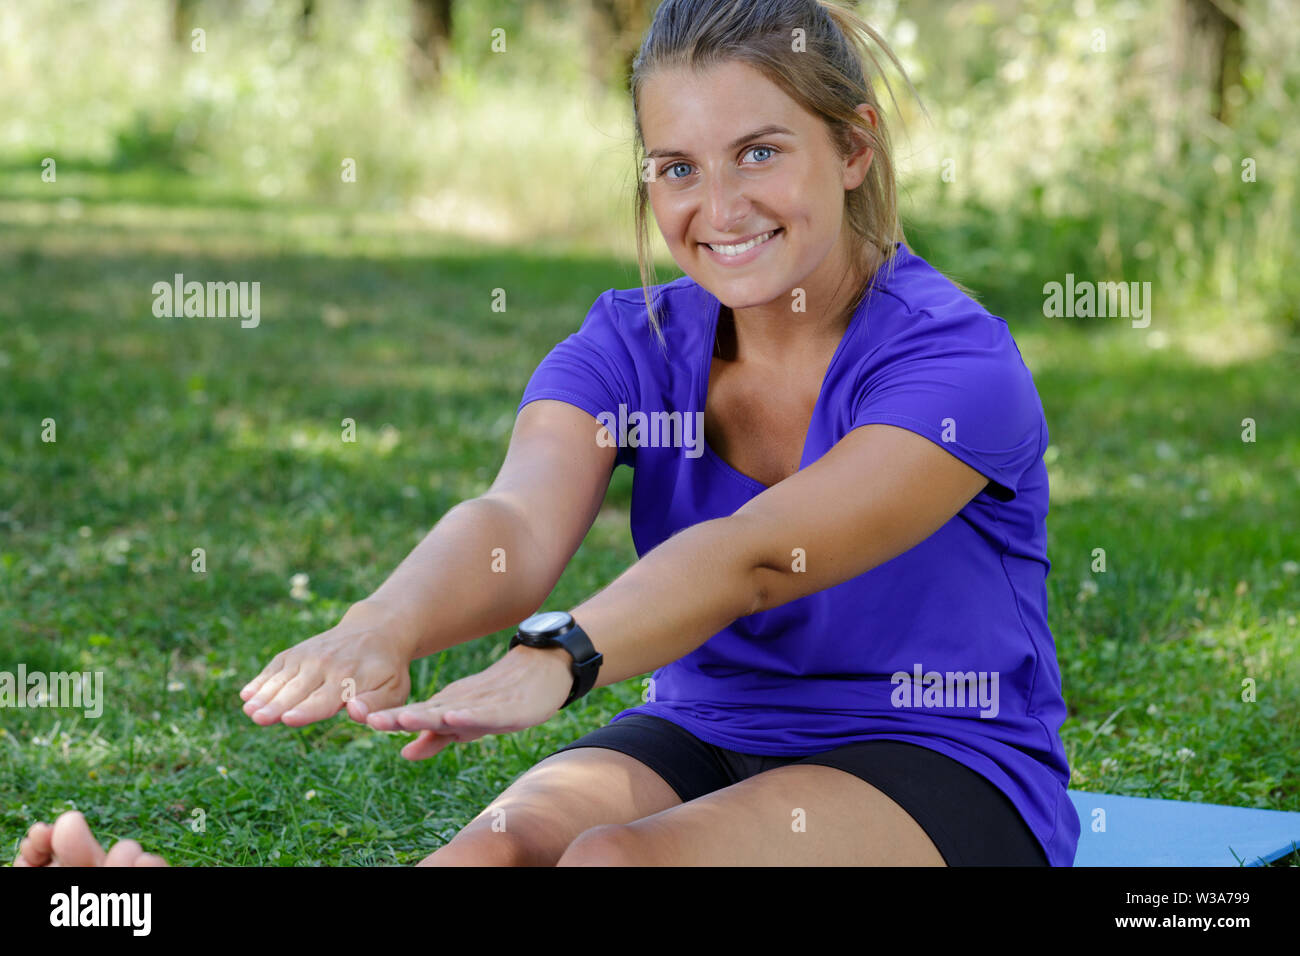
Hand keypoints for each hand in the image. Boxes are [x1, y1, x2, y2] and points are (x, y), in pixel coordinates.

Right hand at [239, 601, 414, 725]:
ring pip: (283, 678)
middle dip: (277, 705)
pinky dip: (262, 679)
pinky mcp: (297, 652)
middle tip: (257, 718)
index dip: (306, 710)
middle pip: (298, 691)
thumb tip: (355, 712)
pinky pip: (277, 666)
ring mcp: (309, 656)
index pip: (325, 699)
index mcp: (350, 679)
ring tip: (248, 709)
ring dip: (264, 694)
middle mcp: (326, 665)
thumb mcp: (394, 689)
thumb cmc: (386, 670)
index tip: (288, 718)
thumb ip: (376, 704)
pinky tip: (246, 694)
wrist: (377, 629)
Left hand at [365, 644, 573, 760]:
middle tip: (366, 717)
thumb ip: (436, 738)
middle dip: (396, 716)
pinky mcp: (508, 709)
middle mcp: (459, 702)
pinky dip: (469, 716)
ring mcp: (483, 704)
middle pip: (424, 711)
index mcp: (446, 706)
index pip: (412, 714)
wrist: (542, 670)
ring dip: (426, 715)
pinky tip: (453, 717)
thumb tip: (405, 752)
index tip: (356, 717)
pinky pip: (486, 715)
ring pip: (450, 711)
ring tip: (401, 720)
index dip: (387, 718)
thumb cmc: (499, 698)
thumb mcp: (465, 723)